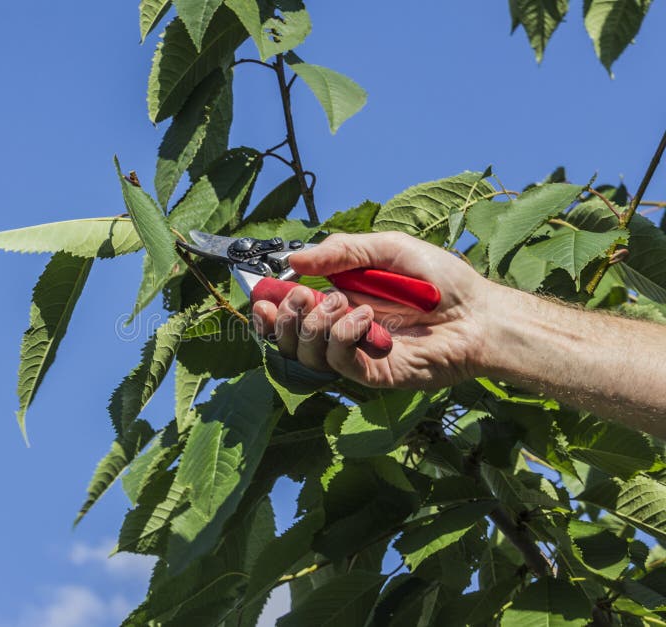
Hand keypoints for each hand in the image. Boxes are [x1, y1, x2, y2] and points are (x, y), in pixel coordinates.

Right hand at [252, 232, 494, 388]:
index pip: (293, 314)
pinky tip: (364, 318)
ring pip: (309, 354)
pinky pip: (340, 362)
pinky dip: (342, 338)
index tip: (260, 297)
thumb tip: (294, 259)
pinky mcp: (373, 373)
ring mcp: (358, 354)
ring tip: (338, 304)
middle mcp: (343, 330)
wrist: (479, 314)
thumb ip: (341, 251)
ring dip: (314, 326)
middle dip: (286, 319)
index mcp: (341, 301)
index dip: (270, 310)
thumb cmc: (440, 280)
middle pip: (291, 339)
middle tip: (300, 297)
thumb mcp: (387, 249)